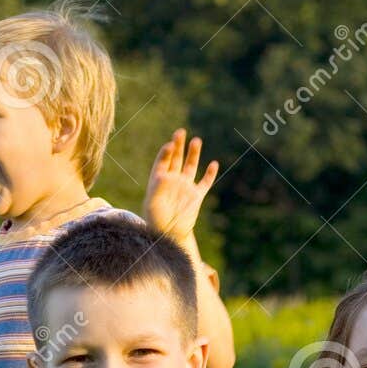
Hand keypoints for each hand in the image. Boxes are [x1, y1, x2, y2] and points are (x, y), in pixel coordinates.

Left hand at [144, 128, 218, 245]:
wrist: (169, 235)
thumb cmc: (156, 221)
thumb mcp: (152, 203)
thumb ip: (158, 188)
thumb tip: (164, 176)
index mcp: (159, 180)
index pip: (163, 161)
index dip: (166, 152)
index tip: (170, 145)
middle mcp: (173, 180)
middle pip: (176, 158)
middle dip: (179, 145)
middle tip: (180, 132)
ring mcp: (185, 187)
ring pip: (191, 166)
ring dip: (193, 154)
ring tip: (196, 140)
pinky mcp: (196, 196)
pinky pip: (205, 182)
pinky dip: (210, 174)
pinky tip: (213, 164)